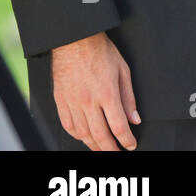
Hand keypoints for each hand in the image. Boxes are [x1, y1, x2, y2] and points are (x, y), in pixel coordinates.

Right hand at [51, 32, 139, 150]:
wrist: (75, 41)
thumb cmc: (100, 52)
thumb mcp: (123, 71)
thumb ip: (129, 98)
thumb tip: (134, 118)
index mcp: (107, 94)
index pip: (118, 127)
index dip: (126, 140)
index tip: (130, 145)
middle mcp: (88, 102)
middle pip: (100, 135)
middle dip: (110, 149)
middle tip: (117, 153)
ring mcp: (72, 103)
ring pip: (83, 134)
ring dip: (93, 145)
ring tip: (102, 149)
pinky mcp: (61, 101)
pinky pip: (67, 125)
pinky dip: (76, 135)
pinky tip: (83, 137)